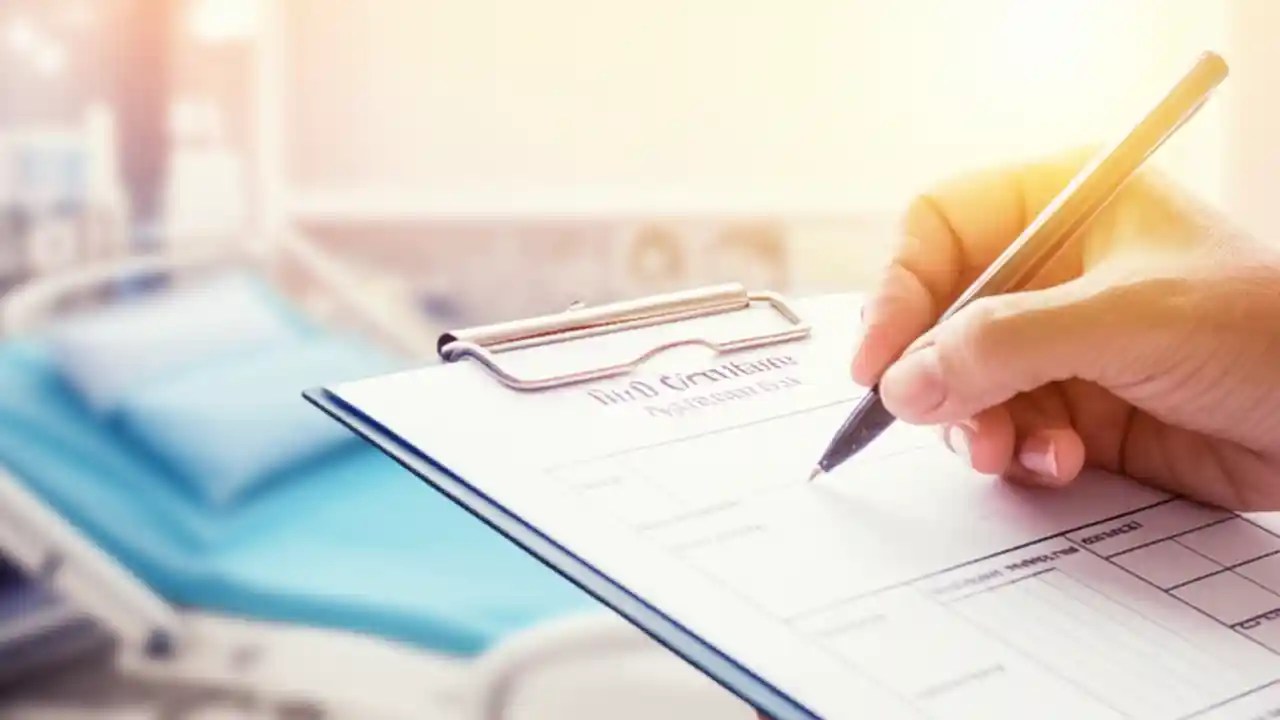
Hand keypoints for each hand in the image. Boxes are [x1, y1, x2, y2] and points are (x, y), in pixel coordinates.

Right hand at [854, 149, 1279, 509]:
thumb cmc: (1265, 331)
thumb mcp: (1125, 321)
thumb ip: (1005, 346)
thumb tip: (902, 382)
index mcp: (1065, 206)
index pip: (939, 228)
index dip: (898, 288)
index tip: (878, 358)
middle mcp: (1053, 269)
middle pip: (940, 314)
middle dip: (938, 373)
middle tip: (938, 416)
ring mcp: (1062, 340)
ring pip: (965, 381)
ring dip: (976, 423)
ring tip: (1007, 450)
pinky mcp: (1078, 405)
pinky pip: (1008, 428)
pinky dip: (1021, 453)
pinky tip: (1063, 463)